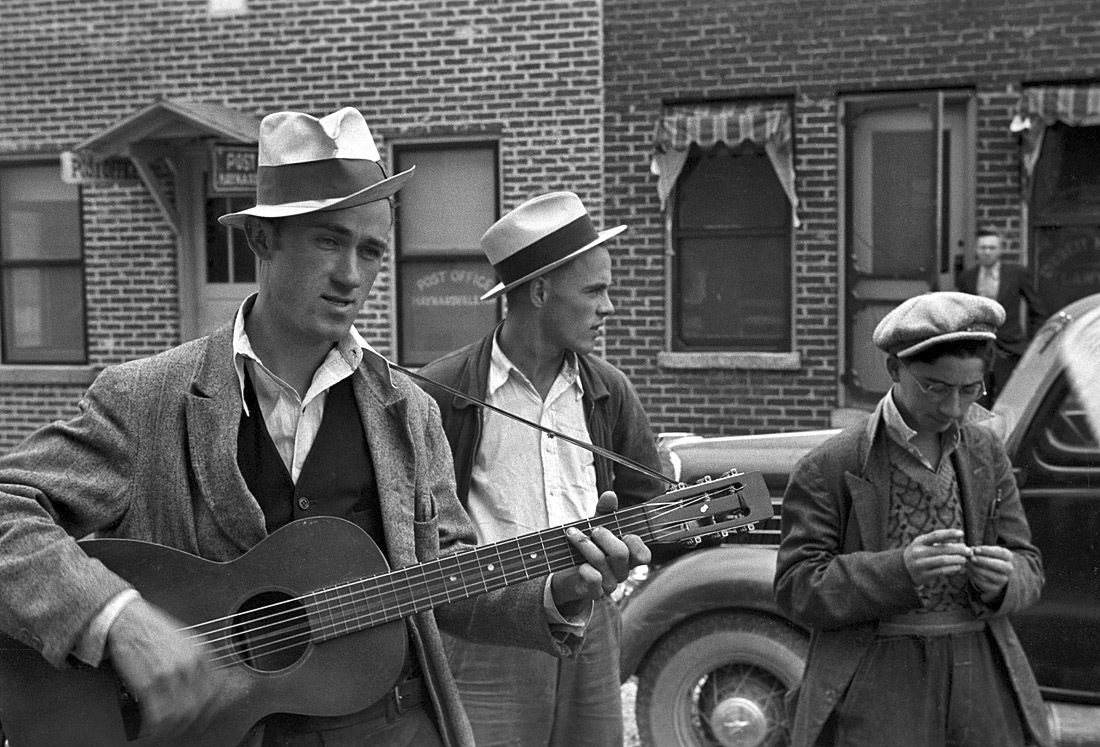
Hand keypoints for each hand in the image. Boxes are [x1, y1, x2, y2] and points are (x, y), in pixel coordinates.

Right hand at [106, 597, 216, 738]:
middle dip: (196, 721)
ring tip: (169, 730)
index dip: (212, 707)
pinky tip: (154, 728)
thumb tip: (207, 682)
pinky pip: (160, 715)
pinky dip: (158, 727)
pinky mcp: (148, 684)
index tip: (207, 715)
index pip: (216, 689)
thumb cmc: (152, 629)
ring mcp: (169, 675)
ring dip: (176, 727)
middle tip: (189, 727)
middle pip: (201, 704)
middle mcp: (189, 664)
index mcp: (201, 652)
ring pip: (182, 713)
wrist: (127, 619)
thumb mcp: (185, 638)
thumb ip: (198, 660)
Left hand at [550, 491, 650, 613]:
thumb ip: (604, 512)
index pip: (643, 555)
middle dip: (605, 537)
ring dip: (585, 544)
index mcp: (628, 557)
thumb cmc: (586, 548)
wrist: (564, 573)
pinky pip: (594, 580)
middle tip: (593, 530)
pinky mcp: (594, 592)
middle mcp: (621, 571)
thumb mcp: (595, 526)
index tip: (624, 532)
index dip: (636, 543)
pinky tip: (578, 563)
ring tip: (571, 534)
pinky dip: (585, 569)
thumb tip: (610, 495)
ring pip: (602, 562)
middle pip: (621, 554)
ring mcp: (609, 584)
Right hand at [903, 528, 971, 586]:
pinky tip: (958, 567)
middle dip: (959, 549)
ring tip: (964, 559)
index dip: (949, 533)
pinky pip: (941, 571)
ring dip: (957, 559)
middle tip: (969, 551)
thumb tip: (962, 545)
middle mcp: (918, 552)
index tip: (962, 534)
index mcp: (919, 542)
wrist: (903, 569)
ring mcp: (920, 564)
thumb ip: (939, 543)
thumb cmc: (920, 554)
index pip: (936, 535)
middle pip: (943, 549)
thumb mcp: (924, 545)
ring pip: (943, 560)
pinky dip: (952, 568)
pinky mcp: (923, 575)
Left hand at [966, 544, 1012, 600]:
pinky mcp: (995, 587)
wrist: (991, 572)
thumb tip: (971, 550)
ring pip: (991, 575)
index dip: (988, 551)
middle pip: (999, 565)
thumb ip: (979, 550)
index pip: (1001, 552)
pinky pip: (984, 583)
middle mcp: (1008, 568)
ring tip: (967, 563)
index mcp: (1008, 557)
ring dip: (977, 569)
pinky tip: (968, 571)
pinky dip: (974, 577)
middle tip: (972, 558)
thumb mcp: (986, 552)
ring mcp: (1003, 579)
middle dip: (984, 561)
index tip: (975, 549)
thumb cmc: (988, 557)